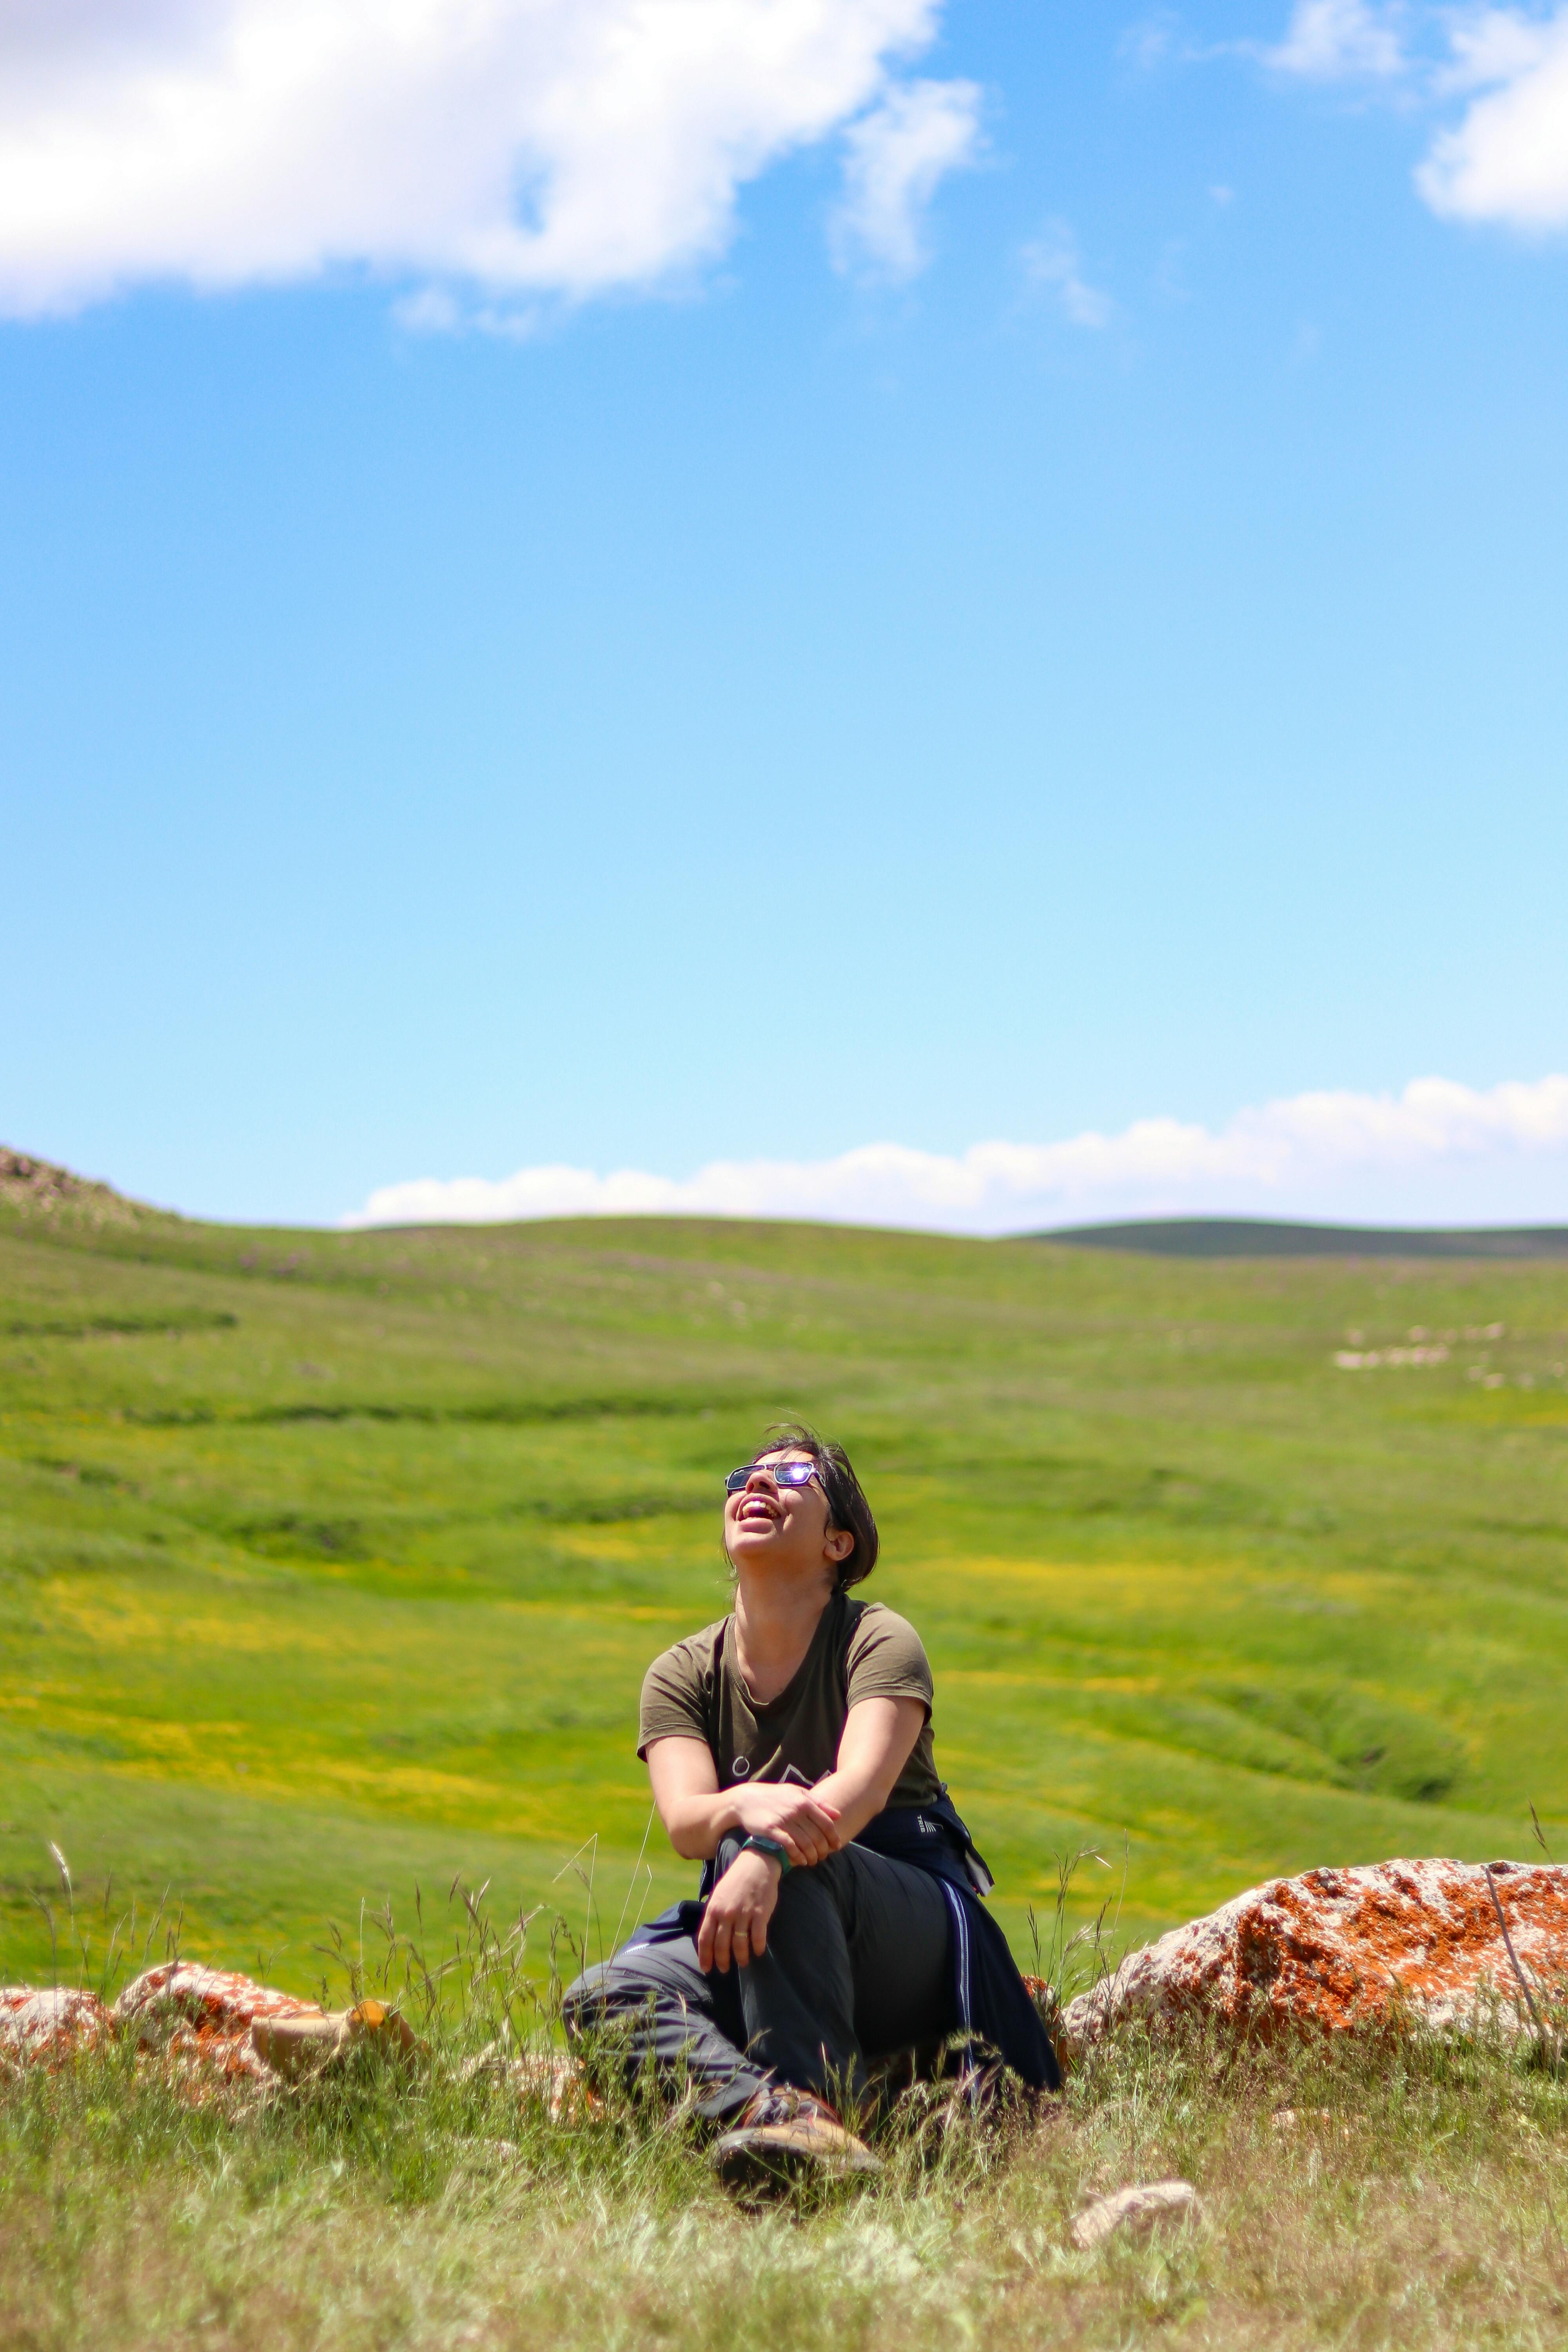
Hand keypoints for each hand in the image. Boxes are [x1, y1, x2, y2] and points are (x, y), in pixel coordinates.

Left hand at [697, 1849, 779, 1972]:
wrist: (756, 1863)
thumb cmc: (736, 1880)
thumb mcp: (718, 1895)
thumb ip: (713, 1914)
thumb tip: (708, 1935)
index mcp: (713, 1909)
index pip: (705, 1938)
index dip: (705, 1956)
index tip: (707, 1969)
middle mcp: (726, 1913)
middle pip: (721, 1945)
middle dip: (722, 1961)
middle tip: (725, 1969)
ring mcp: (743, 1914)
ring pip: (739, 1944)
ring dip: (740, 1957)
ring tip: (743, 1962)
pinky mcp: (760, 1913)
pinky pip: (757, 1937)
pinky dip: (757, 1947)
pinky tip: (758, 1952)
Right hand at [731, 1782, 841, 1867]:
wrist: (746, 1799)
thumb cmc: (776, 1796)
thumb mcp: (797, 1793)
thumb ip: (818, 1803)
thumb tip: (838, 1815)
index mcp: (804, 1801)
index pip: (826, 1823)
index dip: (833, 1837)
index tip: (836, 1847)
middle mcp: (795, 1810)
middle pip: (817, 1836)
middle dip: (823, 1850)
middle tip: (823, 1857)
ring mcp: (783, 1820)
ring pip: (805, 1844)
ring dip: (812, 1856)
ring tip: (813, 1861)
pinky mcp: (771, 1830)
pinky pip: (789, 1847)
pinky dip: (798, 1856)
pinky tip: (801, 1861)